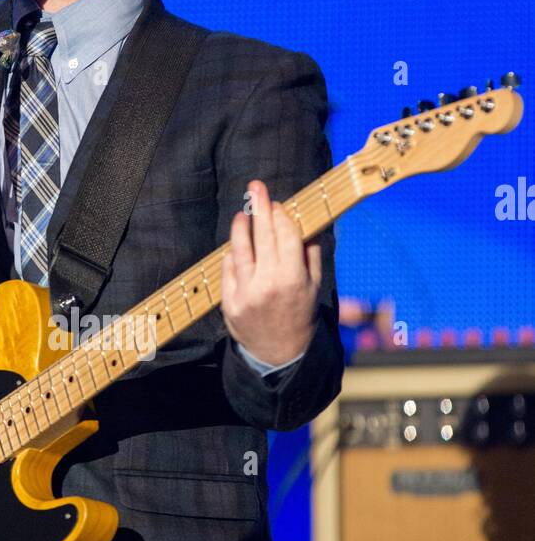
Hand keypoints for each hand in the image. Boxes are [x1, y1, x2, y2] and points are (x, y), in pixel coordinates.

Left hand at [221, 179, 320, 365]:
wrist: (280, 353)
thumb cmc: (300, 314)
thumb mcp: (314, 286)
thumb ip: (309, 254)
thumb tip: (303, 223)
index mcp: (293, 277)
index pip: (286, 235)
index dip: (280, 215)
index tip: (276, 202)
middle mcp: (268, 283)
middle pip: (262, 235)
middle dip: (259, 207)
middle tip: (256, 187)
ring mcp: (245, 293)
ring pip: (240, 249)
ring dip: (241, 227)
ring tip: (243, 214)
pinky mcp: (229, 303)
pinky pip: (227, 270)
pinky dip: (231, 255)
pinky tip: (236, 246)